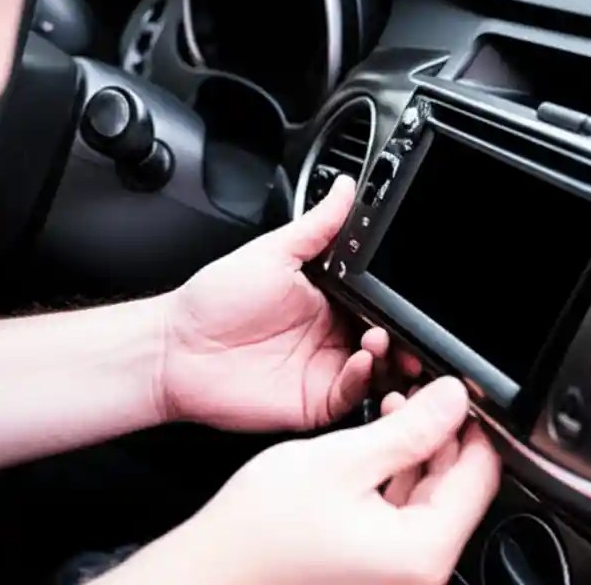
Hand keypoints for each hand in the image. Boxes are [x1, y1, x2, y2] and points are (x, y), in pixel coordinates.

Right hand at [98, 377, 501, 584]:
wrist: (211, 569)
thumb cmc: (257, 531)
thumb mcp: (341, 460)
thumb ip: (409, 429)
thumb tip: (454, 400)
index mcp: (421, 551)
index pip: (481, 476)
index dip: (473, 422)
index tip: (457, 388)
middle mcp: (418, 572)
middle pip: (458, 487)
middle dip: (442, 432)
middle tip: (420, 388)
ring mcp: (397, 573)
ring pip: (431, 498)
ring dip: (417, 450)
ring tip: (392, 406)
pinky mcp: (375, 568)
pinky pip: (404, 515)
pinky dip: (396, 476)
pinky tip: (373, 445)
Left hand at [159, 175, 399, 430]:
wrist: (175, 348)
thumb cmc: (214, 300)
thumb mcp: (271, 252)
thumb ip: (316, 225)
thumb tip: (346, 187)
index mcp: (328, 298)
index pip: (380, 300)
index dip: (400, 302)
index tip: (415, 296)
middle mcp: (332, 335)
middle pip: (388, 339)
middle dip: (405, 336)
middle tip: (405, 328)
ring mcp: (325, 370)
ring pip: (379, 372)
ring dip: (391, 360)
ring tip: (381, 341)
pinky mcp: (315, 402)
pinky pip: (354, 397)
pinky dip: (365, 381)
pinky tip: (360, 361)